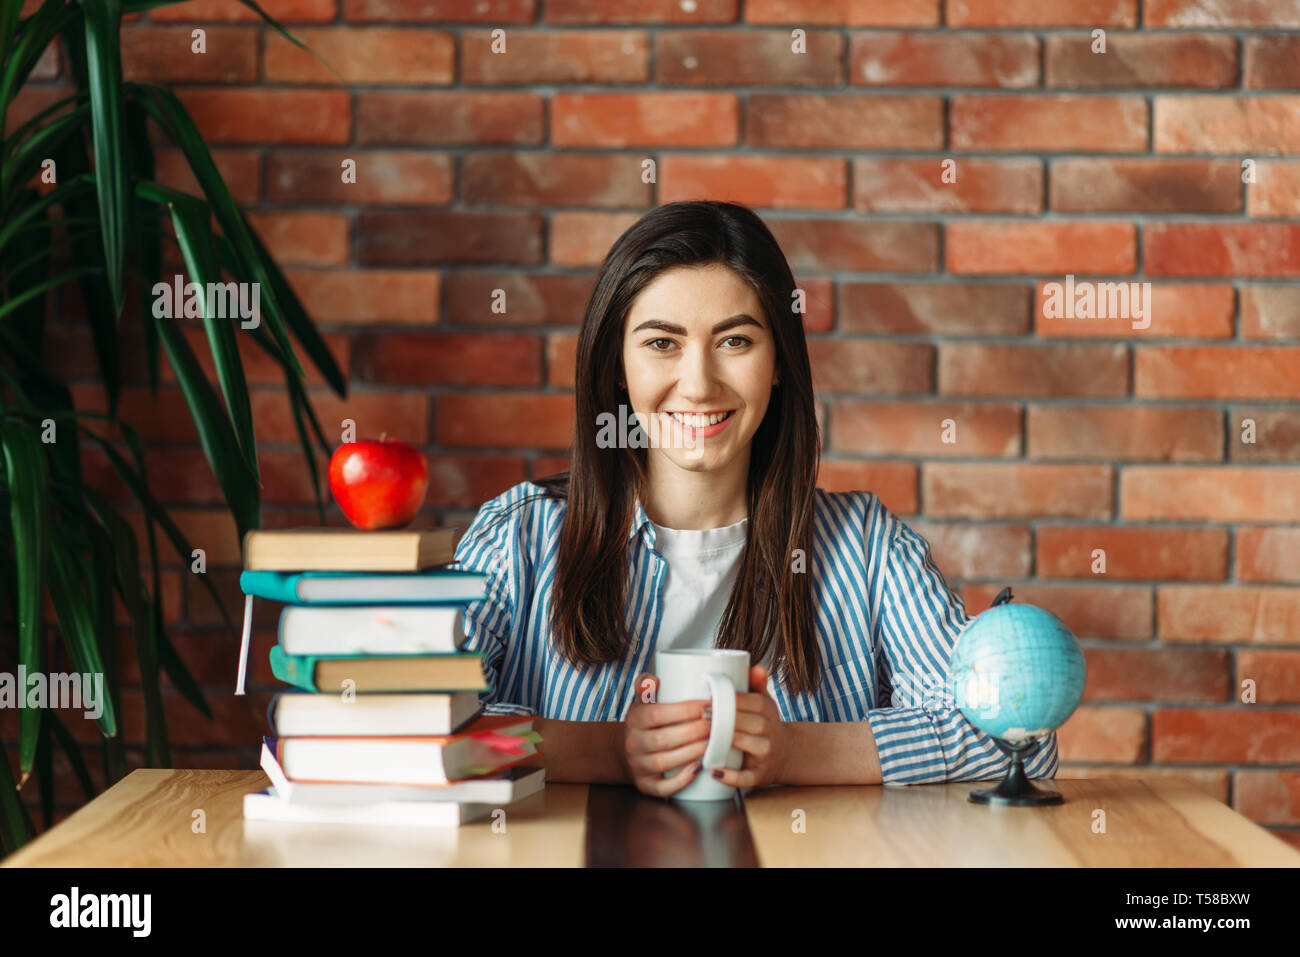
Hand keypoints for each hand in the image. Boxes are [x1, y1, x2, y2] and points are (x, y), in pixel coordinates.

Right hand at [621, 673, 711, 797]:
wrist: (628, 751)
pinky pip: (662, 787)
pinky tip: (698, 769)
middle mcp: (633, 744)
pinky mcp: (646, 785)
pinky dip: (681, 780)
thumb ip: (647, 686)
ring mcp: (638, 766)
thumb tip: (654, 679)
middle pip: (663, 739)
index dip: (684, 710)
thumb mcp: (643, 702)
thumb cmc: (646, 723)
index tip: (707, 706)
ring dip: (691, 753)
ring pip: (664, 762)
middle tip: (716, 725)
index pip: (658, 714)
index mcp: (634, 719)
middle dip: (694, 732)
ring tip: (712, 744)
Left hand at [708, 665, 792, 789]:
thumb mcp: (764, 702)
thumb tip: (755, 667)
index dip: (732, 700)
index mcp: (768, 711)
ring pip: (748, 746)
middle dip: (726, 719)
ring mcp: (766, 754)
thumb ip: (756, 684)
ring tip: (704, 738)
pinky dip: (731, 777)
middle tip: (702, 715)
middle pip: (749, 723)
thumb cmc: (765, 723)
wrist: (786, 753)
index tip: (710, 697)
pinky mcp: (760, 775)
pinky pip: (746, 777)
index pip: (753, 702)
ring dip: (726, 743)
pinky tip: (714, 771)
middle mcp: (770, 732)